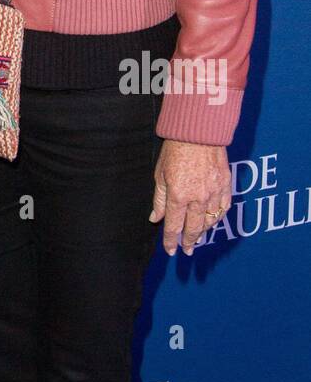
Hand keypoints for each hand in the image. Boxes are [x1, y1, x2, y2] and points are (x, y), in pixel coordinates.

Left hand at [150, 140, 230, 255]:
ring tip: (197, 236)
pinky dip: (217, 218)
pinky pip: (223, 208)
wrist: (199, 131)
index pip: (174, 226)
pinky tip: (212, 221)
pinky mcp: (226, 185)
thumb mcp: (160, 173)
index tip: (170, 250)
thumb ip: (159, 199)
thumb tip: (155, 218)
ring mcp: (214, 192)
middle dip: (189, 242)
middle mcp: (197, 197)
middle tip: (187, 250)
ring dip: (203, 231)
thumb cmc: (176, 149)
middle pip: (194, 228)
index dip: (171, 240)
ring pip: (210, 221)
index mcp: (178, 195)